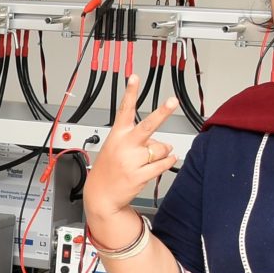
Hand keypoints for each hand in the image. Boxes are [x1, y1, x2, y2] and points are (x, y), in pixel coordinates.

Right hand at [81, 71, 178, 241]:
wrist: (101, 195)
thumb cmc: (109, 170)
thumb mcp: (115, 149)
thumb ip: (139, 141)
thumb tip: (164, 144)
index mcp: (117, 135)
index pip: (124, 109)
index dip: (130, 92)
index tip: (134, 77)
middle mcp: (125, 145)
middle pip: (148, 125)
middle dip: (162, 112)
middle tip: (173, 101)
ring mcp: (132, 161)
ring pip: (161, 148)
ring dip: (161, 152)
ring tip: (148, 159)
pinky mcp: (140, 175)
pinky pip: (163, 164)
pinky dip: (167, 161)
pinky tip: (162, 162)